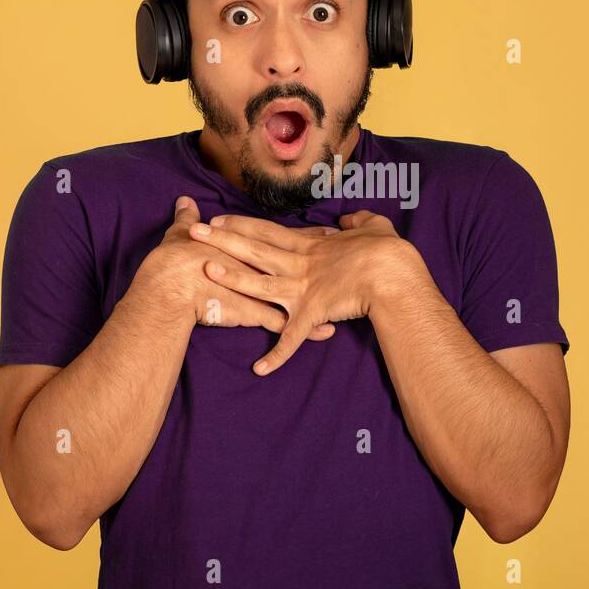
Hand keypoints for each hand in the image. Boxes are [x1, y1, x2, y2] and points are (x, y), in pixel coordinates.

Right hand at [142, 197, 336, 340]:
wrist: (170, 286)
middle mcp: (263, 265)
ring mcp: (264, 289)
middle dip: (330, 257)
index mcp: (251, 245)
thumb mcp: (181, 233)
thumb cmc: (174, 261)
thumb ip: (187, 219)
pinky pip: (288, 328)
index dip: (312, 234)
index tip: (332, 231)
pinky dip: (306, 333)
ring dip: (327, 294)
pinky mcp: (259, 313)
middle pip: (305, 259)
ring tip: (351, 292)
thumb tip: (185, 203)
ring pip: (304, 291)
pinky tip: (327, 333)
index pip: (287, 237)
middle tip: (354, 256)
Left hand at [187, 209, 423, 374]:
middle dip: (223, 240)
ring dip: (233, 278)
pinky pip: (292, 339)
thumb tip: (350, 219)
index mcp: (311, 246)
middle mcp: (301, 265)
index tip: (219, 219)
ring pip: (261, 284)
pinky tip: (258, 369)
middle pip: (255, 249)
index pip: (268, 232)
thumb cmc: (387, 251)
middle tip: (193, 230)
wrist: (396, 275)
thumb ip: (358, 222)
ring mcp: (304, 290)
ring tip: (206, 271)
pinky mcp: (314, 314)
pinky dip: (277, 356)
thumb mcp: (372, 227)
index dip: (242, 224)